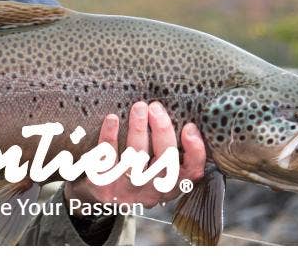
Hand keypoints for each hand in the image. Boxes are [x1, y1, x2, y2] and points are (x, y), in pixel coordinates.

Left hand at [65, 101, 205, 208]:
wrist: (102, 191)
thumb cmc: (138, 168)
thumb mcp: (159, 165)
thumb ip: (172, 146)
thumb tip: (186, 113)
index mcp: (171, 184)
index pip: (191, 173)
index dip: (194, 152)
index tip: (189, 127)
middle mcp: (152, 190)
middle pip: (164, 162)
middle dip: (162, 130)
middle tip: (156, 107)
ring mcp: (128, 190)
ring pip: (136, 158)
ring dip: (138, 129)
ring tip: (139, 107)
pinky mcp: (105, 186)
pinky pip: (107, 160)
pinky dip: (109, 137)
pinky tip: (112, 119)